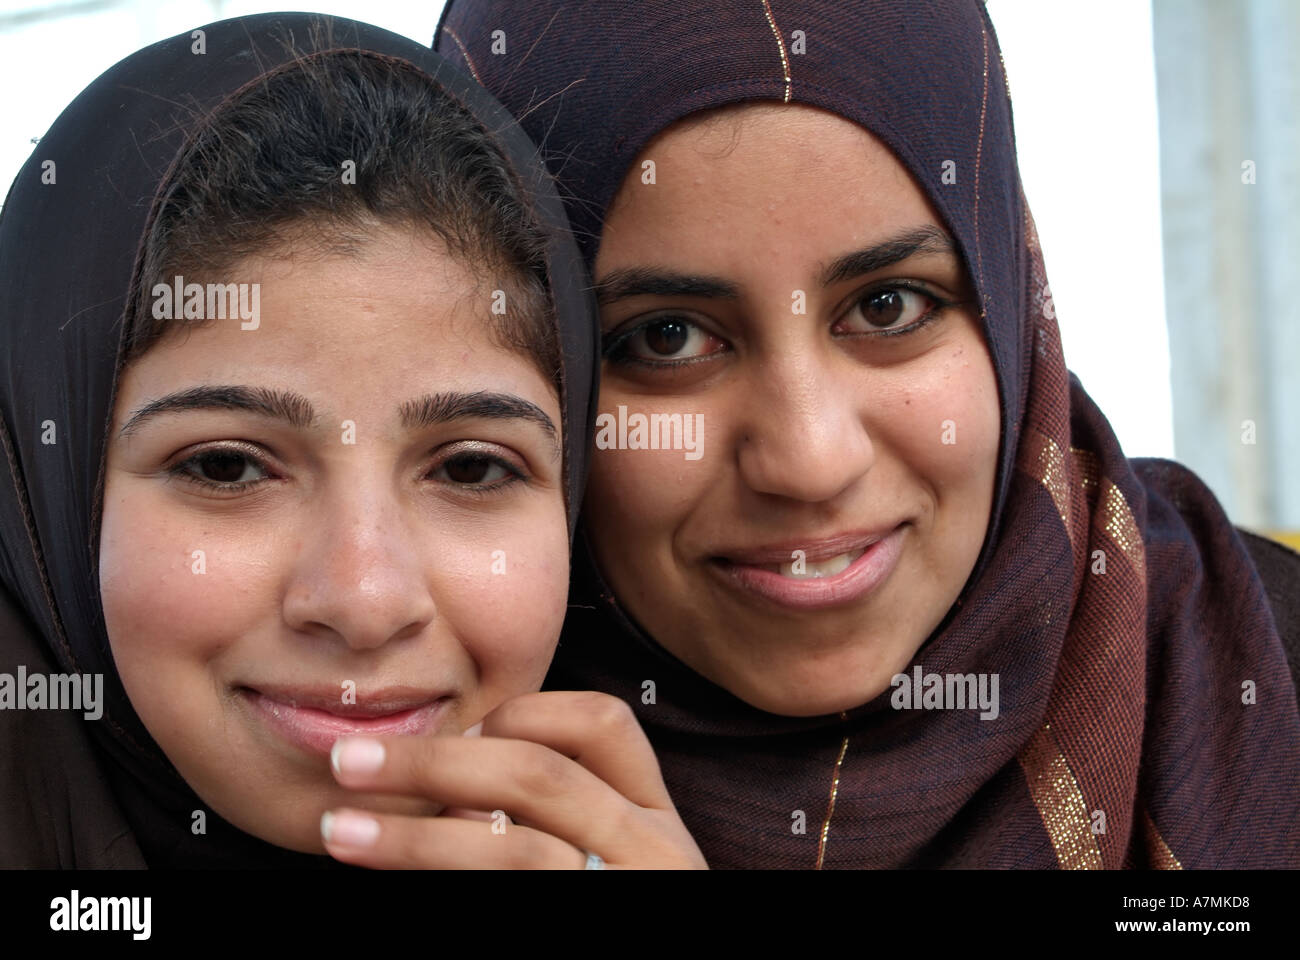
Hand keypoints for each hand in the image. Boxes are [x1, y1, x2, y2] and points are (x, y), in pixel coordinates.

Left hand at [319, 690, 707, 868]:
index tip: (463, 732)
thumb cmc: (598, 895)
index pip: (601, 722)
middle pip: (537, 774)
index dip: (522, 712)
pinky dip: (440, 877)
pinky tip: (391, 880)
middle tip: (352, 761)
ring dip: (412, 835)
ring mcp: (621, 896)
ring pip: (511, 847)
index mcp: (653, 817)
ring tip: (342, 831)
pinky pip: (506, 900)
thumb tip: (442, 770)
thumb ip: (550, 808)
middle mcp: (652, 851)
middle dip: (432, 761)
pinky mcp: (588, 937)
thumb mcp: (606, 854)